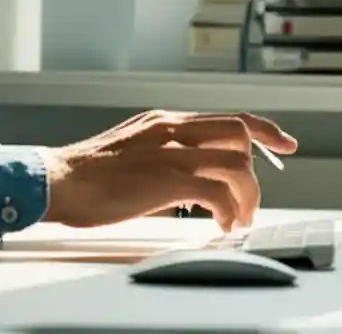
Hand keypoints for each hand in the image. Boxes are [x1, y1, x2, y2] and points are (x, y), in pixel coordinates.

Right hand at [40, 111, 297, 231]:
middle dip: (256, 173)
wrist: (57, 181)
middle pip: (239, 136)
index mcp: (164, 121)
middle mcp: (171, 129)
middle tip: (251, 202)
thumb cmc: (87, 174)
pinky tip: (218, 224)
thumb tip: (192, 181)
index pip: (227, 117)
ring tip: (234, 219)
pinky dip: (227, 211)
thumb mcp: (133, 150)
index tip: (284, 142)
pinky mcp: (166, 179)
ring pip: (235, 165)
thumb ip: (164, 154)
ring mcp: (170, 153)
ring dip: (245, 197)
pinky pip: (217, 192)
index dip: (263, 129)